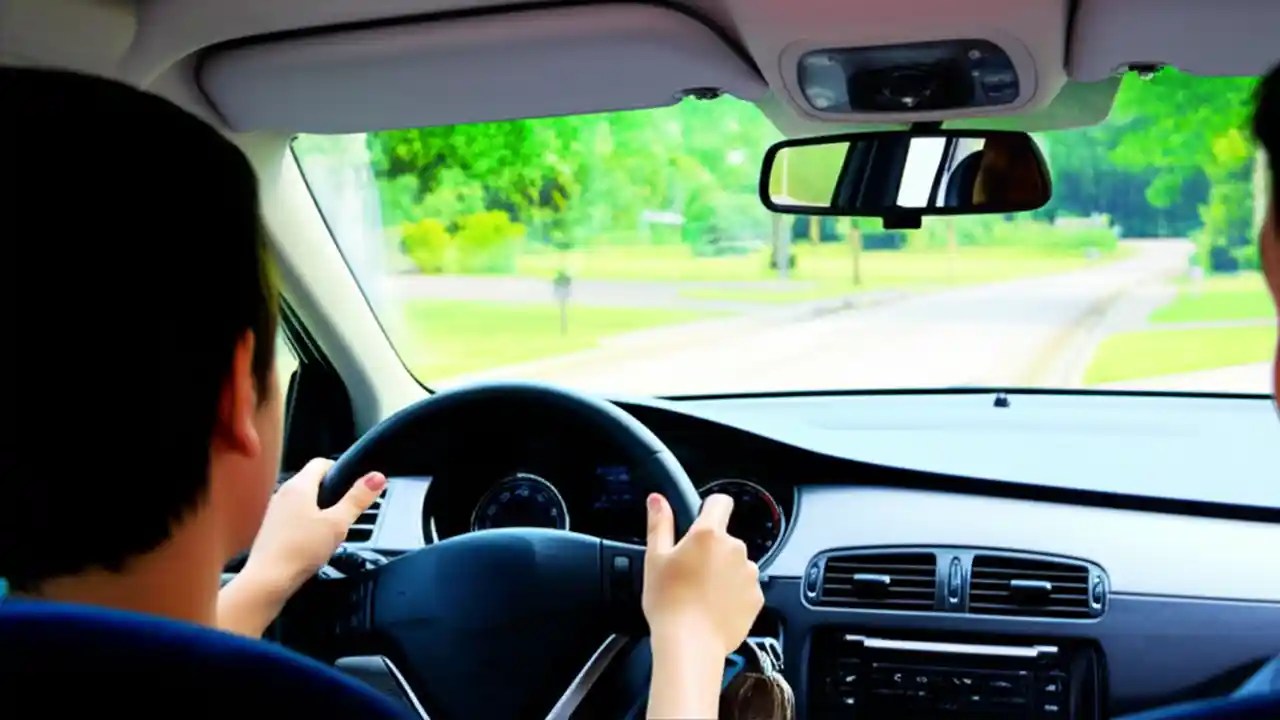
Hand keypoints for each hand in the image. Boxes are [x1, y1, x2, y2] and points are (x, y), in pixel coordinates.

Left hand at [241, 458, 386, 592]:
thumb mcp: (337, 524)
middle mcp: (283, 493)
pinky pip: (294, 517)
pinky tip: (313, 542)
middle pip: (313, 482)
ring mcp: (274, 511)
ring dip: (319, 510)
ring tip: (331, 530)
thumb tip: (377, 477)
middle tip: (346, 513)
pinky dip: (306, 523)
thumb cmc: (300, 550)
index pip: (322, 462)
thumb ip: (357, 499)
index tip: (354, 488)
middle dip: (332, 493)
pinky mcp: (271, 529)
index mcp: (298, 485)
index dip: (341, 471)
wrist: (267, 581)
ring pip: (303, 501)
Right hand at [642, 492, 762, 718]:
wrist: (690, 645)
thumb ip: (659, 523)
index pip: (720, 502)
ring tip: (700, 593)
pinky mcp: (756, 597)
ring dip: (723, 572)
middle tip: (689, 572)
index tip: (701, 520)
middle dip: (711, 550)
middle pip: (724, 539)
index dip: (710, 508)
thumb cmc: (668, 603)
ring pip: (735, 563)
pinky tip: (713, 607)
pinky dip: (733, 593)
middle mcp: (735, 549)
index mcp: (709, 534)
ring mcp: (749, 573)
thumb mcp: (655, 559)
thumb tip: (657, 500)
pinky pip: (744, 587)